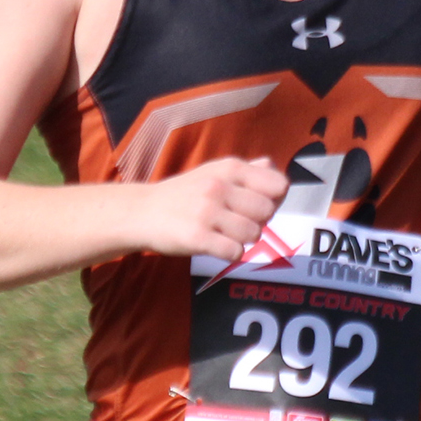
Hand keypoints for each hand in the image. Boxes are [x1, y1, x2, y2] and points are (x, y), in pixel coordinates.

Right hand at [134, 157, 290, 261]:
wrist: (142, 212)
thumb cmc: (184, 193)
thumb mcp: (213, 171)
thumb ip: (246, 171)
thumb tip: (272, 167)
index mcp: (229, 168)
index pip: (278, 185)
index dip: (274, 199)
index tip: (256, 205)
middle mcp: (219, 186)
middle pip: (268, 211)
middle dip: (259, 221)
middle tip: (238, 222)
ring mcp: (207, 212)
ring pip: (254, 234)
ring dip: (244, 239)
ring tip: (226, 234)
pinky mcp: (197, 237)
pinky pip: (235, 252)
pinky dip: (231, 253)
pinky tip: (217, 246)